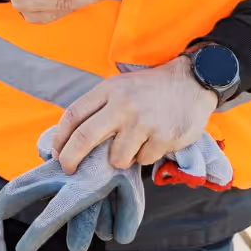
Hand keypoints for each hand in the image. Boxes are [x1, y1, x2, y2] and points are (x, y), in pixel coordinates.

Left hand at [51, 57, 217, 172]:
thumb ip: (99, 108)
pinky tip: (155, 139)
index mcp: (109, 89)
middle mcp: (123, 105)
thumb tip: (72, 140)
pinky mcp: (163, 138)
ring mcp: (143, 122)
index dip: (60, 138)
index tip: (57, 153)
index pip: (73, 115)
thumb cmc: (150, 88)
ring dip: (123, 158)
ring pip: (117, 158)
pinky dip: (146, 155)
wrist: (192, 81)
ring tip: (135, 142)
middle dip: (71, 159)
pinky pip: (143, 161)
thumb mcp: (121, 86)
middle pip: (84, 138)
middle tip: (68, 169)